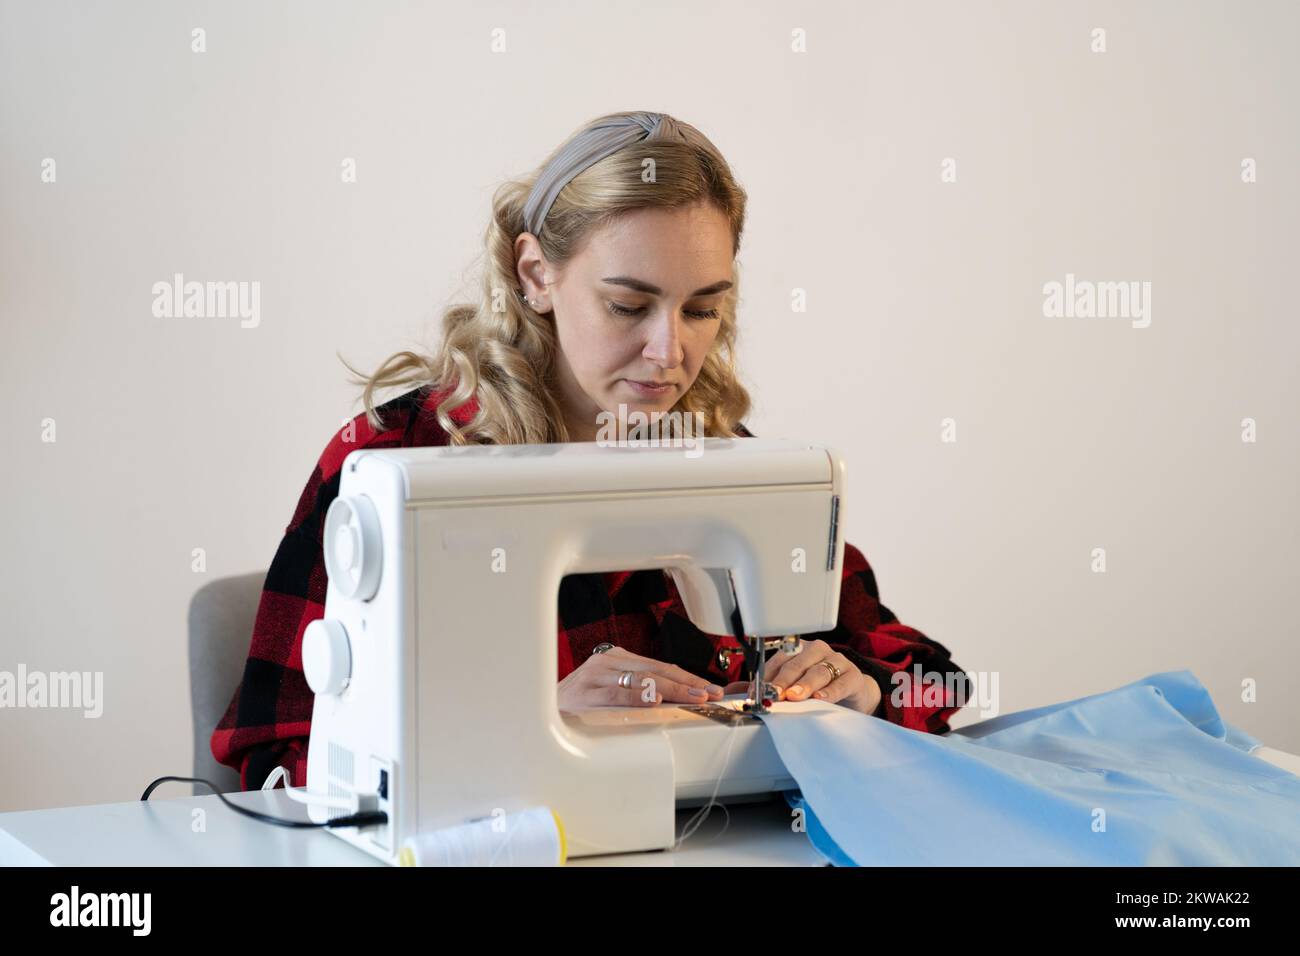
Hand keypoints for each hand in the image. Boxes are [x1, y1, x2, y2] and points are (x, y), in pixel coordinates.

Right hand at [558, 645, 725, 710]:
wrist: (539, 710)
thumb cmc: (578, 703)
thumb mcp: (610, 688)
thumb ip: (639, 689)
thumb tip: (677, 698)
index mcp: (617, 658)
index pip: (661, 666)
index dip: (689, 678)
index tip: (711, 689)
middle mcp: (608, 661)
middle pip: (657, 670)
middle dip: (687, 683)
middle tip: (709, 694)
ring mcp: (596, 676)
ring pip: (642, 680)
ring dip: (672, 689)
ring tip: (693, 697)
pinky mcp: (585, 692)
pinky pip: (617, 694)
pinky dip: (638, 697)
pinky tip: (655, 699)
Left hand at [722, 640, 881, 714]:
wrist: (854, 692)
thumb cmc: (819, 686)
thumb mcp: (794, 685)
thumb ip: (767, 687)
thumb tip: (736, 692)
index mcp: (798, 651)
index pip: (777, 661)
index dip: (766, 677)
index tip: (756, 693)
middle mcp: (816, 651)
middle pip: (796, 664)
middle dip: (782, 681)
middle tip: (773, 694)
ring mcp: (836, 661)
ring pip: (818, 671)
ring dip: (804, 684)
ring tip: (795, 696)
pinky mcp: (853, 676)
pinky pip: (841, 682)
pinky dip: (830, 690)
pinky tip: (821, 697)